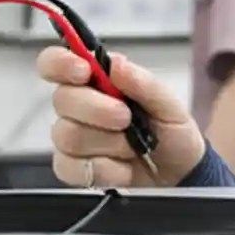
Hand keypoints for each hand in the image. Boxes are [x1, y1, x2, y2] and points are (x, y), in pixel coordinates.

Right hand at [39, 46, 205, 187]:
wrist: (178, 172)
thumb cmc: (170, 131)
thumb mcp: (168, 103)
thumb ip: (142, 81)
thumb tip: (115, 64)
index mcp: (96, 80)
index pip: (56, 62)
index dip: (60, 63)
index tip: (83, 71)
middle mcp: (79, 105)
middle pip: (62, 99)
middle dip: (97, 108)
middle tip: (126, 117)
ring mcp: (72, 138)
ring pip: (68, 135)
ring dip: (108, 142)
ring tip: (132, 145)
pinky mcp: (73, 168)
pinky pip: (72, 167)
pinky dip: (105, 169)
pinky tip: (123, 168)